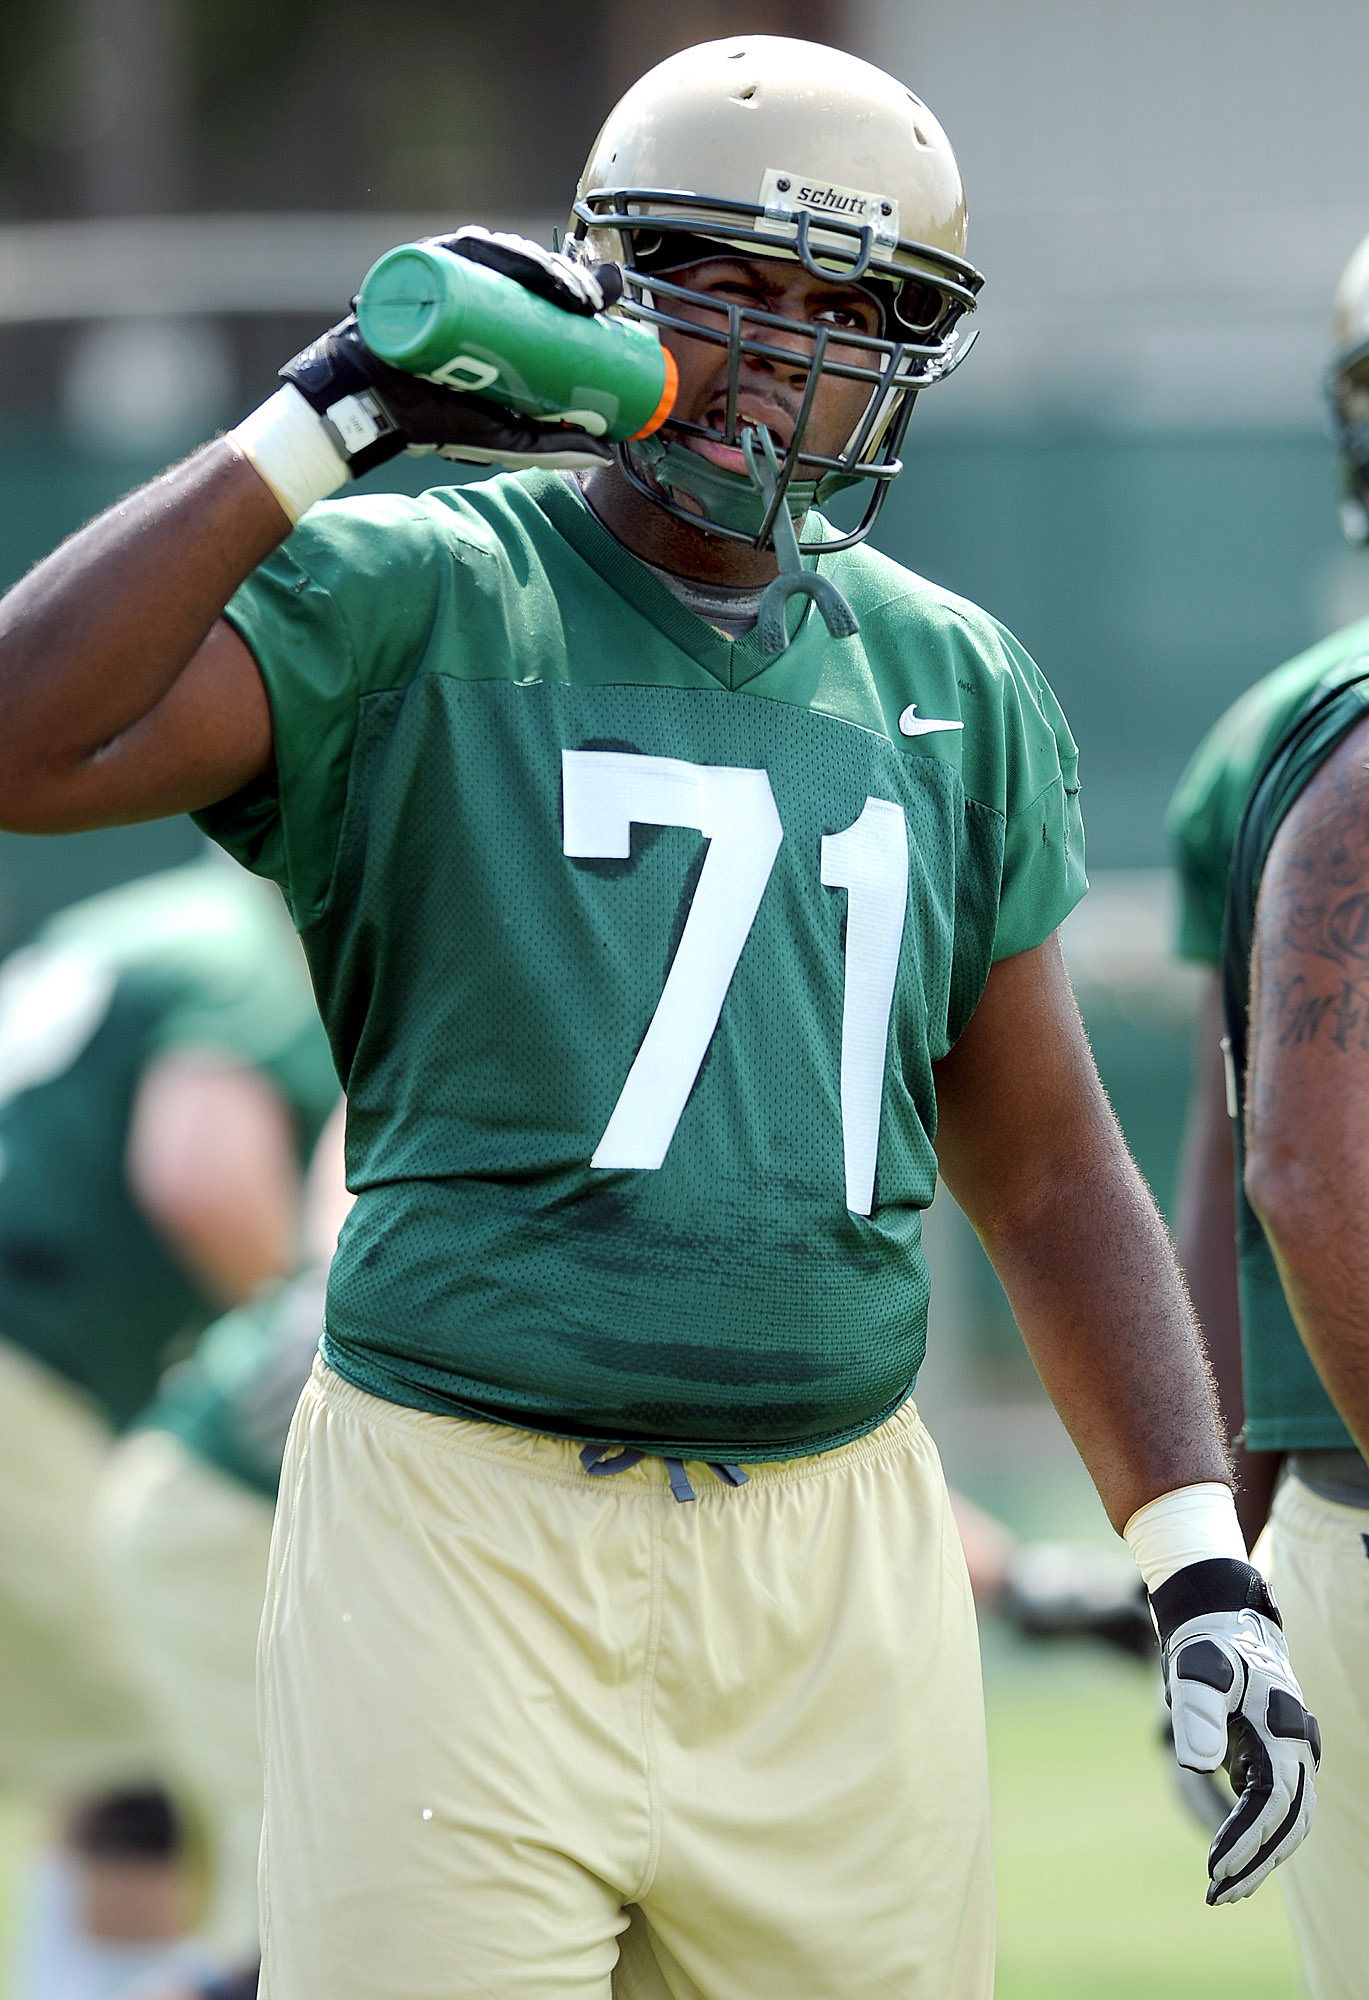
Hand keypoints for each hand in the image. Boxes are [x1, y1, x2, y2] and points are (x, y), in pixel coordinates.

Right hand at [278, 227, 616, 474]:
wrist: (370, 411)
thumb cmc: (431, 417)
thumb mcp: (504, 435)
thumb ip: (551, 443)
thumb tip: (606, 453)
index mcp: (497, 319)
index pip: (546, 296)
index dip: (580, 295)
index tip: (607, 311)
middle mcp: (475, 291)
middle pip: (531, 272)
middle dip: (568, 279)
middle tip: (592, 303)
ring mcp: (448, 274)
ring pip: (505, 255)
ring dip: (543, 264)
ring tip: (568, 291)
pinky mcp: (421, 266)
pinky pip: (464, 250)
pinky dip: (497, 252)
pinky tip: (521, 265)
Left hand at [1151, 1557, 1318, 1903]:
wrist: (1225, 1624)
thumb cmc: (1208, 1647)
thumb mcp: (1196, 1671)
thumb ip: (1196, 1712)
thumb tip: (1195, 1765)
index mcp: (1282, 1729)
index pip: (1272, 1801)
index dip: (1246, 1838)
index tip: (1214, 1868)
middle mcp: (1296, 1747)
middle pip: (1288, 1822)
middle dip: (1256, 1863)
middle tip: (1217, 1896)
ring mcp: (1291, 1755)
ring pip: (1290, 1823)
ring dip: (1262, 1860)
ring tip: (1224, 1892)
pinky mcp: (1278, 1760)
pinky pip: (1278, 1811)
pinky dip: (1262, 1840)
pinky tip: (1234, 1863)